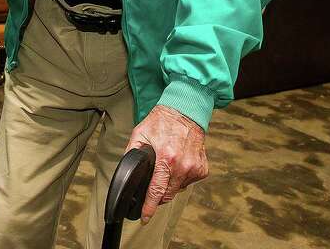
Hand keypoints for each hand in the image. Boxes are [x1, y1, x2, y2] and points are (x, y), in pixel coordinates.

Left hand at [124, 104, 207, 222]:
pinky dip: (180, 178)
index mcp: (166, 158)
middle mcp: (183, 166)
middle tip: (152, 187)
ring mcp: (194, 168)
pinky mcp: (202, 169)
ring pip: (177, 189)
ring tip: (165, 166)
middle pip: (167, 194)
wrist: (185, 111)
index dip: (149, 206)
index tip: (145, 218)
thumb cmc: (161, 121)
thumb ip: (131, 154)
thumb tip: (127, 171)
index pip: (156, 190)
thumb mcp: (139, 134)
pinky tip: (176, 164)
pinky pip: (188, 182)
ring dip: (169, 184)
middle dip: (158, 195)